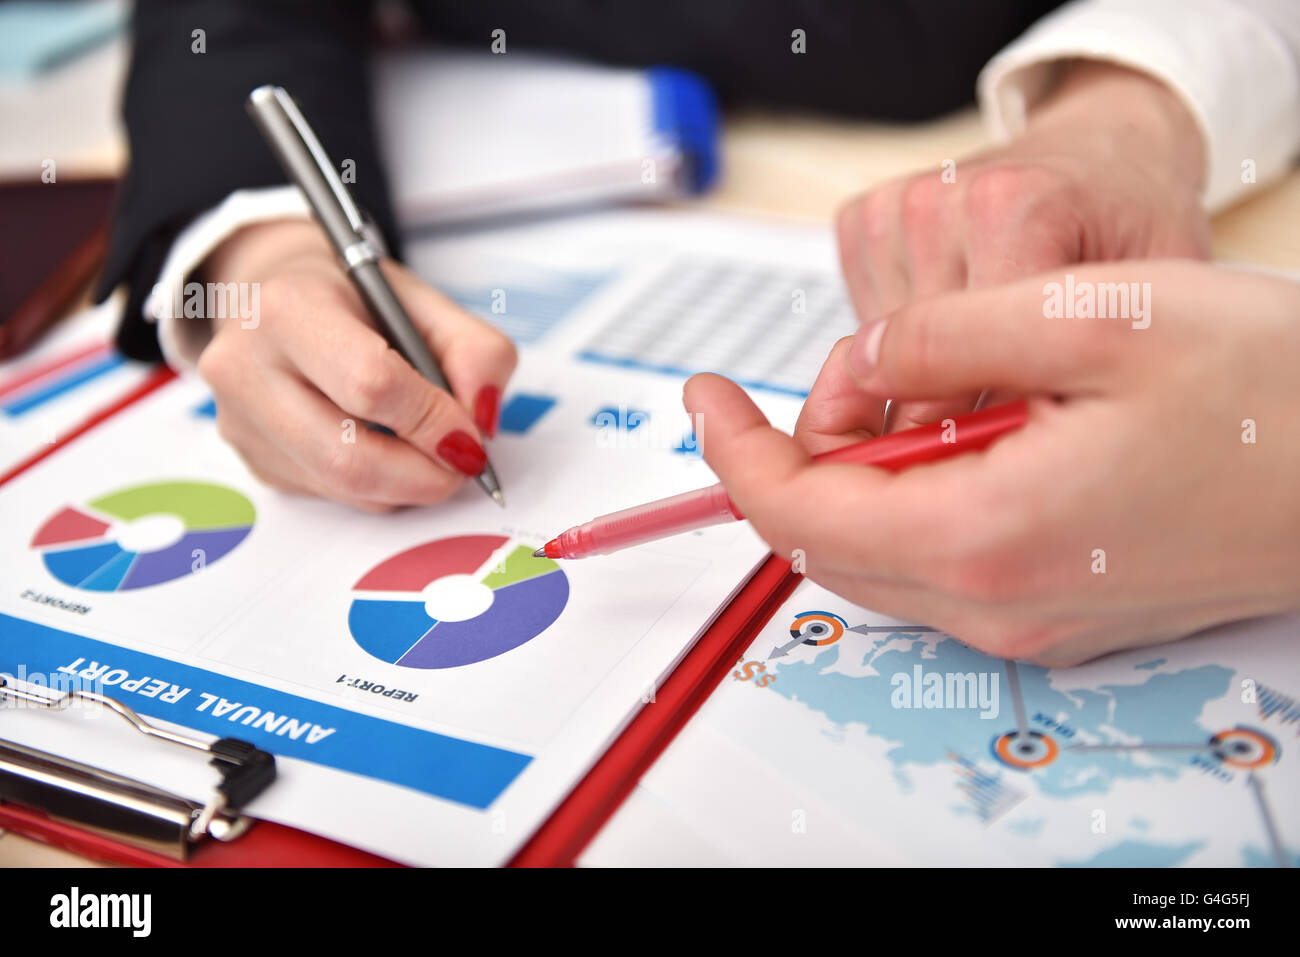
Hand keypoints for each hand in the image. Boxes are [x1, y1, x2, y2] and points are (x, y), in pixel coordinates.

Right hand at [195, 219, 515, 510]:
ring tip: (430, 451)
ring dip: (407, 485)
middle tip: (464, 463)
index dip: (433, 421)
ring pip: (344, 487)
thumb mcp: (424, 301)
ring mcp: (239, 421)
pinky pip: (331, 495)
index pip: (370, 384)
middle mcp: (246, 366)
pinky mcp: (251, 459)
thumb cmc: (352, 299)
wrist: (273, 299)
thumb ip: (474, 352)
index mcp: (289, 308)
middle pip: (349, 457)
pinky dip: (378, 486)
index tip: (471, 435)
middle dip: (425, 474)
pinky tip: (386, 447)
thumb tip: (482, 422)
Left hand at [685, 261, 1299, 665]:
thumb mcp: (1091, 316)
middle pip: (823, 549)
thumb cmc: (1271, 396)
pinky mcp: (1057, 612)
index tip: (705, 398)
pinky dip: (905, 506)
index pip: (796, 513)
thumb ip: (944, 336)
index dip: (732, 451)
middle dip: (790, 461)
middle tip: (836, 376)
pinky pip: (934, 569)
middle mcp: (998, 600)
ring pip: (875, 563)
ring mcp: (1028, 619)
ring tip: (906, 396)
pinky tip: (954, 441)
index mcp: (988, 533)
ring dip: (851, 483)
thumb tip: (866, 361)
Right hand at [835, 61, 1211, 432]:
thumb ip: (1096, 361)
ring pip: (883, 353)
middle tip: (1010, 421)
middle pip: (921, 363)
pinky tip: (958, 317)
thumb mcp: (1154, 293)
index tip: (1022, 453)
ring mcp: (896, 207)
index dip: (995, 420)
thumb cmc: (1131, 220)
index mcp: (1021, 207)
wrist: (1101, 145)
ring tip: (992, 350)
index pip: (973, 357)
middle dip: (959, 404)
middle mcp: (944, 199)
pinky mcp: (862, 217)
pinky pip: (862, 319)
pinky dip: (902, 339)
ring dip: (928, 373)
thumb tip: (1028, 456)